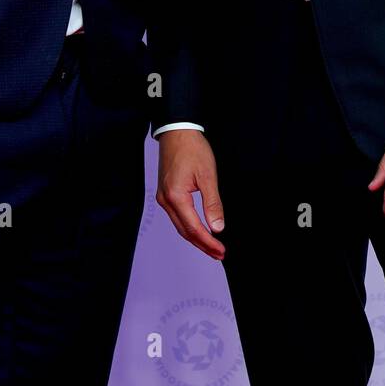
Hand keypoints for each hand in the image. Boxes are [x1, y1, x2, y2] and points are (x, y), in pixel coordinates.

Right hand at [157, 129, 224, 258]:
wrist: (177, 131)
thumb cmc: (192, 149)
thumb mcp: (208, 176)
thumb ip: (212, 204)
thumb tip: (217, 228)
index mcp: (175, 196)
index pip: (193, 228)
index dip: (208, 242)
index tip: (221, 250)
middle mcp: (166, 200)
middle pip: (185, 231)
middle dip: (202, 245)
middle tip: (219, 253)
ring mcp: (163, 197)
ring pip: (180, 225)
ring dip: (195, 238)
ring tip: (212, 247)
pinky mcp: (165, 193)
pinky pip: (177, 216)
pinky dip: (188, 226)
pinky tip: (199, 230)